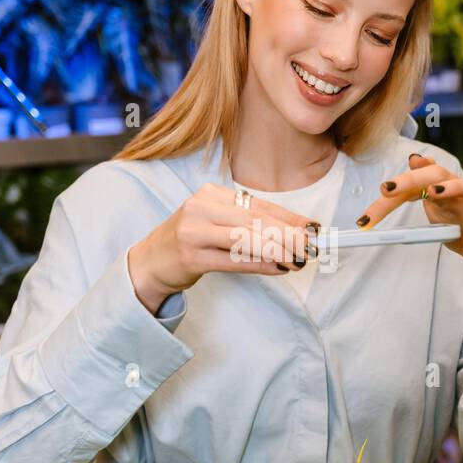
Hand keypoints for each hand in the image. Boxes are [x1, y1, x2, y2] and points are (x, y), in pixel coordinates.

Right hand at [129, 183, 318, 313]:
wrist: (150, 262)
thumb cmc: (190, 241)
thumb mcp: (218, 225)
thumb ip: (251, 226)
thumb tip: (296, 233)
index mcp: (211, 194)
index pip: (258, 204)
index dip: (289, 217)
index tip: (313, 228)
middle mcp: (201, 207)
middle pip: (254, 220)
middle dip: (287, 234)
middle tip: (312, 246)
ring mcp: (194, 232)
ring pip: (245, 238)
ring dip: (277, 250)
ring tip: (299, 258)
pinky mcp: (191, 257)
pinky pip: (233, 260)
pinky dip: (259, 265)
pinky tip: (278, 268)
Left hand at [355, 153, 462, 293]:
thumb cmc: (460, 225)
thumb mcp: (435, 210)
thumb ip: (416, 195)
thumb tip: (396, 174)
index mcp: (443, 187)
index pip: (416, 181)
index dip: (396, 186)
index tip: (380, 191)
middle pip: (439, 174)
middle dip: (413, 179)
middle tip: (387, 189)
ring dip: (453, 188)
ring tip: (433, 194)